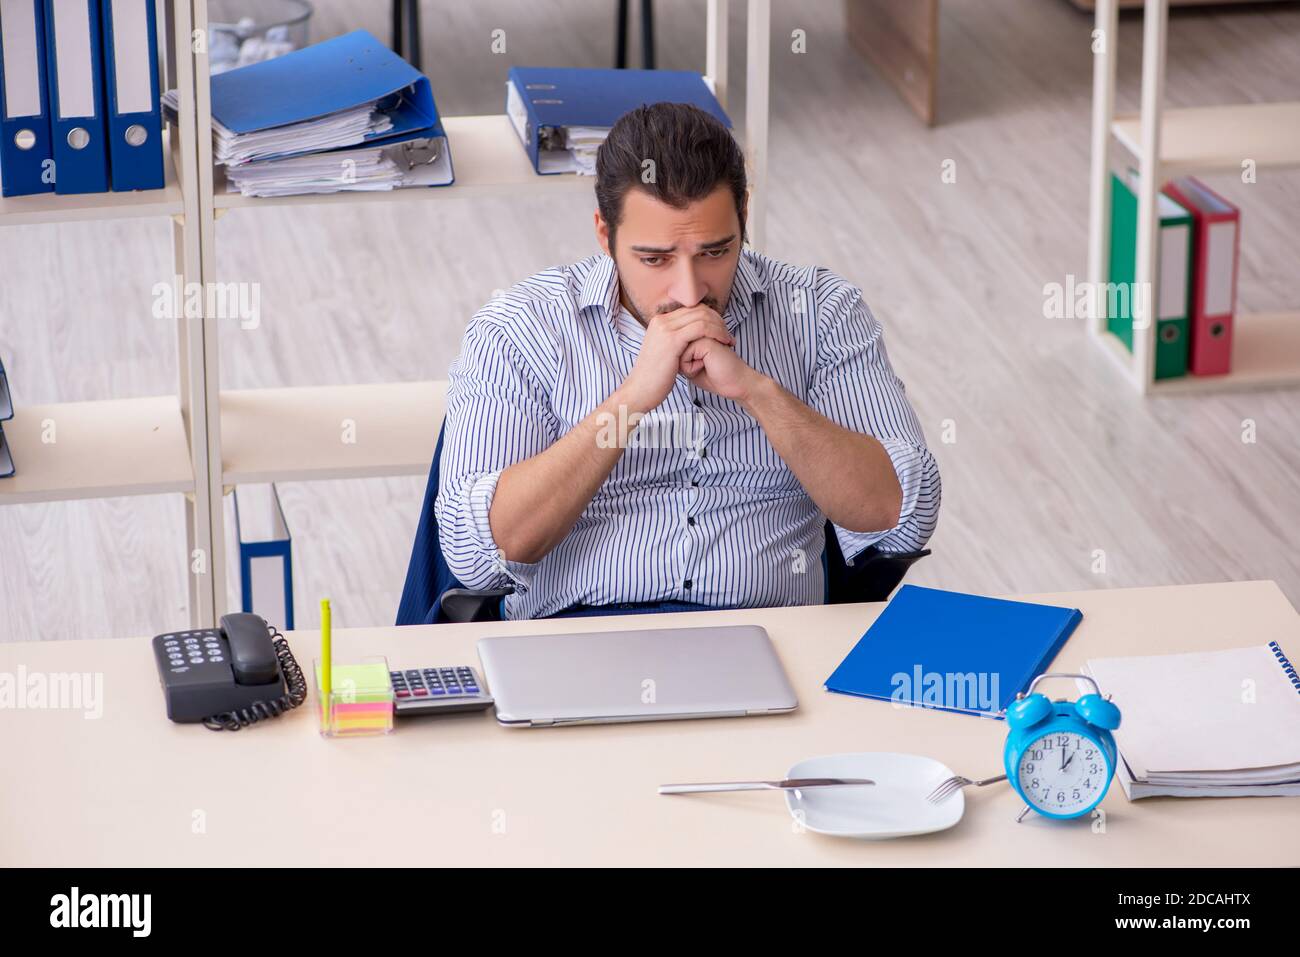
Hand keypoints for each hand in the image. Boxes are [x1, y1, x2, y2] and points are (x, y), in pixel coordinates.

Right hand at [618, 305, 732, 411]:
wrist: (640, 391)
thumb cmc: (654, 378)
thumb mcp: (662, 353)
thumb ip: (673, 342)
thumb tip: (688, 340)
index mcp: (659, 321)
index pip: (691, 309)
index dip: (710, 317)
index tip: (721, 331)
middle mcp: (661, 320)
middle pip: (698, 309)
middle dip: (718, 320)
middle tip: (728, 335)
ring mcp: (665, 328)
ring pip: (702, 316)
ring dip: (720, 327)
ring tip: (729, 340)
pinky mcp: (672, 339)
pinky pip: (701, 328)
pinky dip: (716, 333)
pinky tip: (724, 343)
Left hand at [680, 333, 763, 402]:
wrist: (733, 385)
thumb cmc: (712, 378)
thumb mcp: (689, 367)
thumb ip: (677, 355)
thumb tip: (662, 352)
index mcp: (694, 334)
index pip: (672, 348)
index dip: (681, 363)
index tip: (698, 367)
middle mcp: (698, 331)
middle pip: (673, 349)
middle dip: (683, 364)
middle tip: (703, 367)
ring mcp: (702, 333)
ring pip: (677, 351)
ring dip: (688, 365)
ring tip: (705, 366)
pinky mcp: (706, 339)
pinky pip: (684, 355)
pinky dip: (692, 366)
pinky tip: (707, 365)